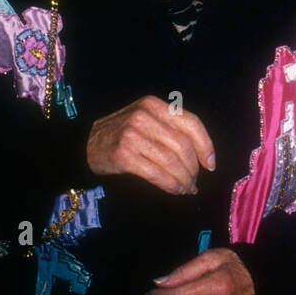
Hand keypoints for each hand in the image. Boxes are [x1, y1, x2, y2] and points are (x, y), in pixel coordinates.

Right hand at [86, 96, 214, 195]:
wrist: (84, 144)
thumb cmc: (121, 134)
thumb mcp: (144, 119)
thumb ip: (170, 128)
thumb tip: (202, 154)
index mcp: (153, 104)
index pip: (191, 123)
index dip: (206, 145)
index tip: (210, 164)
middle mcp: (144, 116)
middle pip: (183, 145)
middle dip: (194, 168)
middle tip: (195, 181)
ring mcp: (132, 135)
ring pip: (172, 161)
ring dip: (184, 179)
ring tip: (187, 189)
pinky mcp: (124, 155)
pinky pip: (157, 174)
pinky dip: (170, 185)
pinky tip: (174, 190)